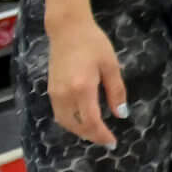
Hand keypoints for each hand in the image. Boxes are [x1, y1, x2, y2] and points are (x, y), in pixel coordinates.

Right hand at [44, 16, 129, 147]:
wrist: (68, 30)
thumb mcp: (111, 66)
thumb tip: (121, 114)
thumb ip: (116, 91)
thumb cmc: (94, 44)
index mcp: (82, 89)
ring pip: (65, 122)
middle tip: (106, 139)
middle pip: (76, 126)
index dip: (102, 134)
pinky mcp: (50, 90)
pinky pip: (59, 114)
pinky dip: (71, 122)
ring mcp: (55, 94)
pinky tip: (82, 120)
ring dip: (80, 131)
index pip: (91, 121)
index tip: (113, 142)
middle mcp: (65, 95)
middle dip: (92, 135)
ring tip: (96, 132)